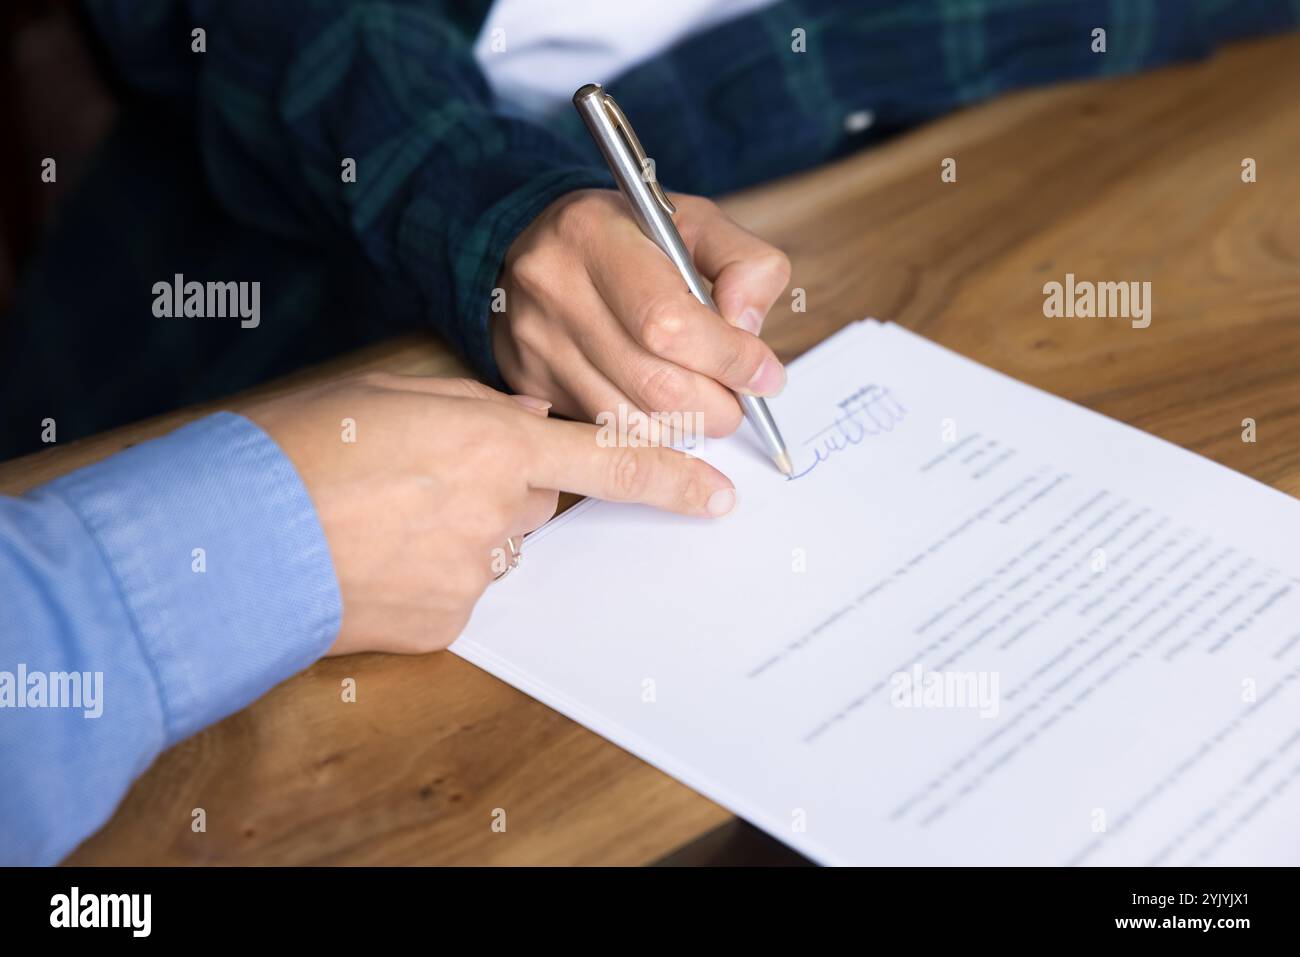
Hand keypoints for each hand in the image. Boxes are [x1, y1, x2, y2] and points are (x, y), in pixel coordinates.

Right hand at [245, 374, 735, 655]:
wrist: (238, 534)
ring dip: (462, 531)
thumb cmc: (304, 448)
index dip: (672, 479)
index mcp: (494, 443)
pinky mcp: (447, 621)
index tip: (717, 494)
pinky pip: (462, 589)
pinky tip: (379, 558)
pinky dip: (433, 574)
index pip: (613, 462)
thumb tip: (526, 423)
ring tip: (387, 517)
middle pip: (539, 501)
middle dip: (504, 489)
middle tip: (428, 479)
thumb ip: (476, 407)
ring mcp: (474, 572)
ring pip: (497, 545)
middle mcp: (499, 511)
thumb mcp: (394, 395)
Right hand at [492, 189, 790, 436]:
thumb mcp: (695, 224)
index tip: (764, 374)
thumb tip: (747, 332)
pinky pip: (606, 433)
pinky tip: (666, 412)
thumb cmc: (629, 238)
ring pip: (632, 422)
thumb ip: (745, 265)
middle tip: (739, 401)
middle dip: (716, 406)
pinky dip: (652, 436)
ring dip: (687, 427)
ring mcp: (537, 343)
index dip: (727, 358)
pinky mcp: (531, 384)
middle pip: (653, 384)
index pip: (668, 321)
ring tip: (705, 404)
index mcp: (593, 235)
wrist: (544, 248)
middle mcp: (554, 289)